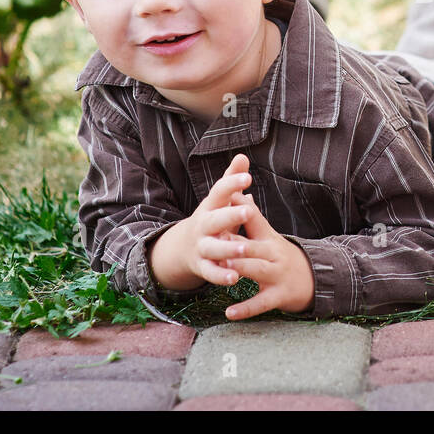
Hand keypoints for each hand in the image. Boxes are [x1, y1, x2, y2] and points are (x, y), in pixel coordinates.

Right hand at [151, 154, 255, 289]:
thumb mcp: (219, 200)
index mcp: (210, 207)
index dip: (232, 184)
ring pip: (214, 248)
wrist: (184, 247)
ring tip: (244, 248)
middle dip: (231, 215)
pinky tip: (234, 278)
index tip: (247, 177)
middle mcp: (204, 226)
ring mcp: (201, 247)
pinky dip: (221, 275)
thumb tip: (242, 156)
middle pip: (215, 220)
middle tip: (249, 210)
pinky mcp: (201, 266)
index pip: (219, 192)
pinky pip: (210, 272)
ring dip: (228, 248)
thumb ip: (231, 180)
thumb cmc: (212, 218)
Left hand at [219, 193, 314, 319]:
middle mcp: (273, 254)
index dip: (241, 207)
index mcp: (268, 238)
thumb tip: (240, 192)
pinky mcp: (279, 296)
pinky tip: (229, 312)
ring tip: (224, 267)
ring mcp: (277, 275)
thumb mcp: (269, 236)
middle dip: (236, 242)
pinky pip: (261, 303)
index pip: (254, 218)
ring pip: (258, 270)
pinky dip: (245, 308)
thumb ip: (252, 217)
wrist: (315, 279)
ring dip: (242, 268)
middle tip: (216, 239)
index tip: (226, 197)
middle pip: (254, 246)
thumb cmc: (282, 256)